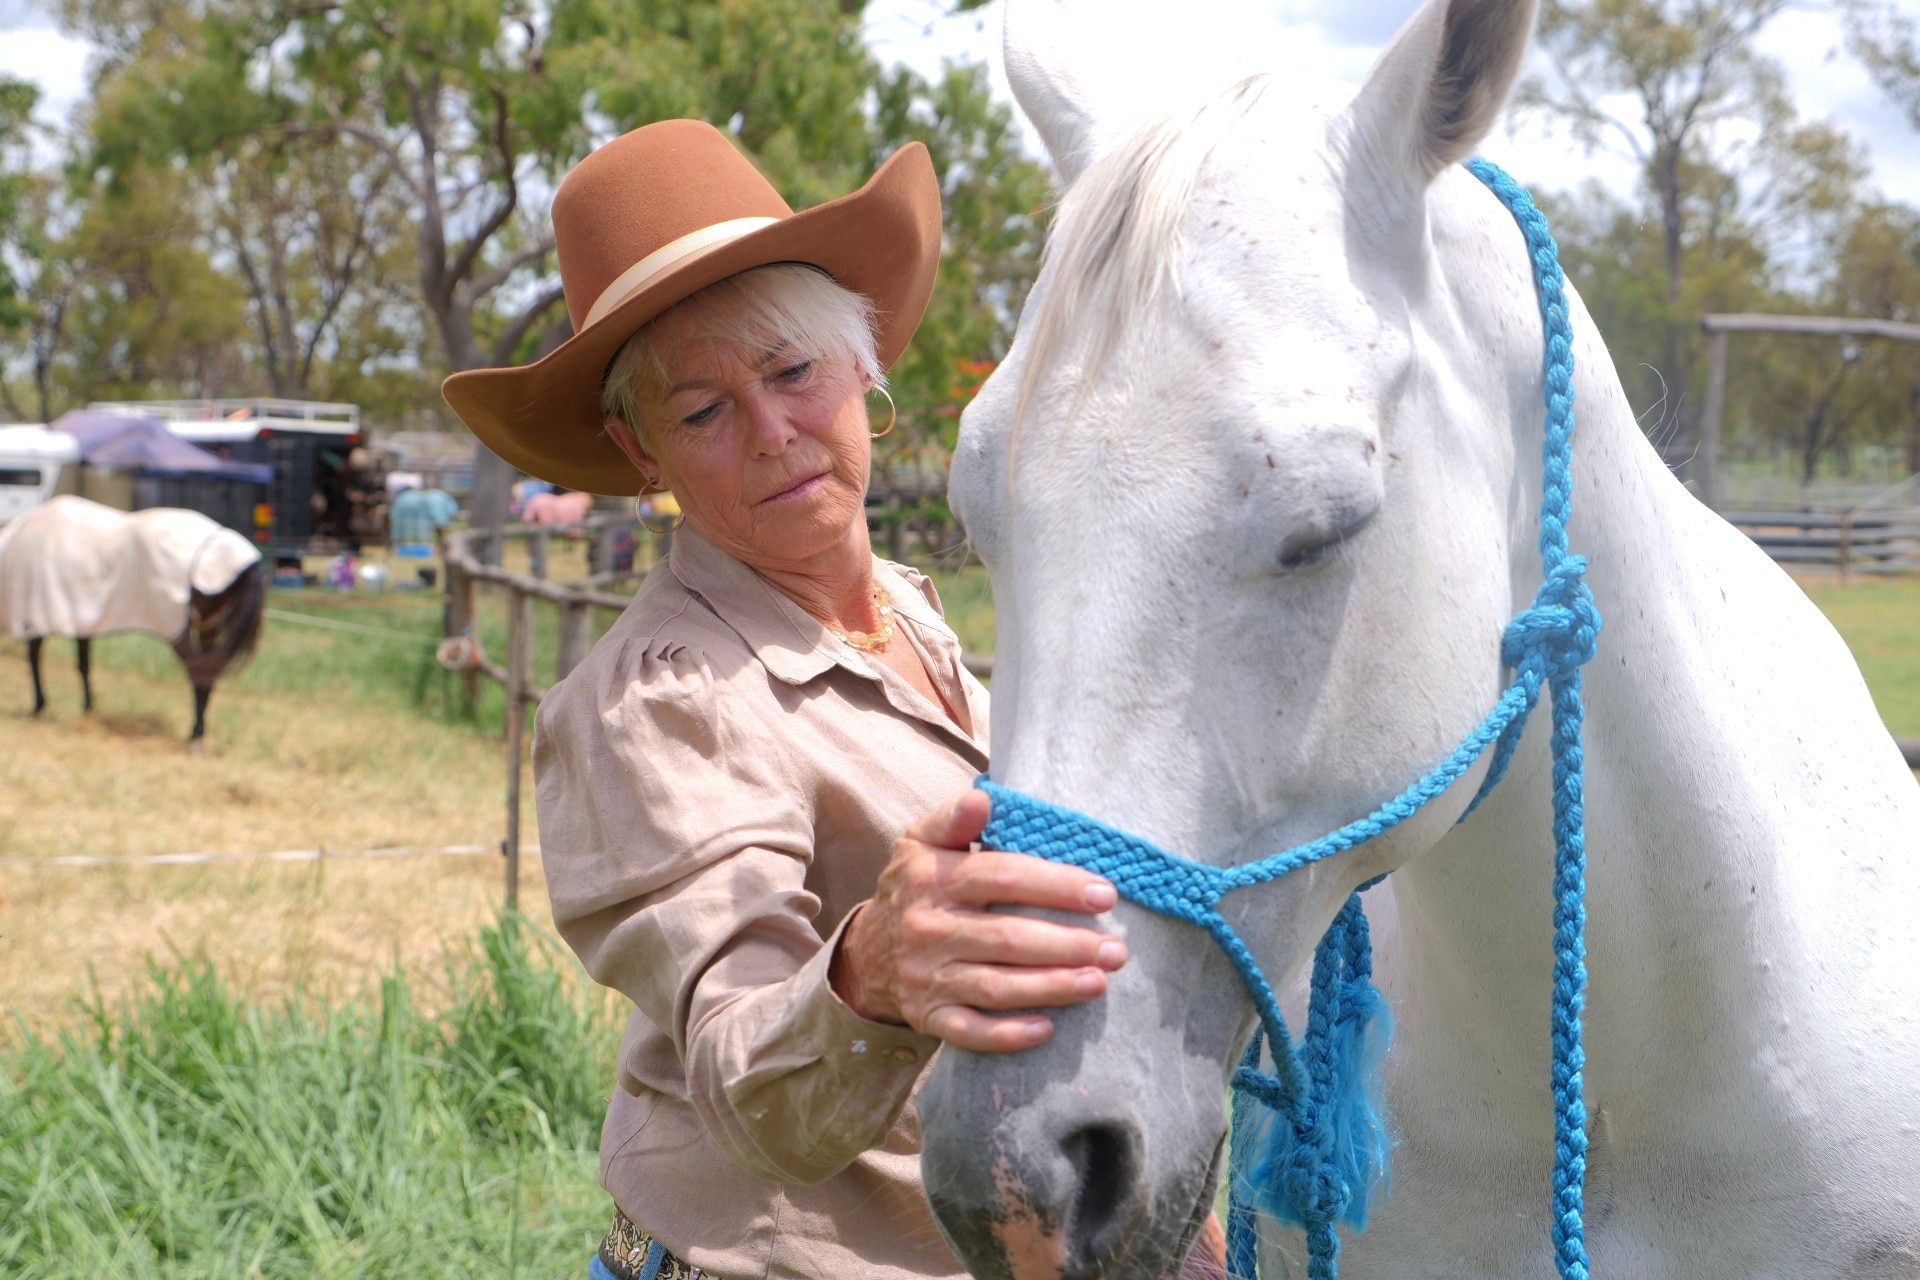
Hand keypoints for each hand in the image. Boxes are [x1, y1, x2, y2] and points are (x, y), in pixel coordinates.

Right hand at [831, 789, 1126, 1052]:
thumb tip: (983, 799)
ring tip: (1099, 982)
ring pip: (996, 988)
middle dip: (1068, 945)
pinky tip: (1047, 1029)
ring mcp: (928, 976)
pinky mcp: (929, 1016)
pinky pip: (971, 1031)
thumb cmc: (913, 889)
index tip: (1104, 895)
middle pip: (1008, 939)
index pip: (1003, 877)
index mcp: (933, 879)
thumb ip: (953, 819)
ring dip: (1052, 988)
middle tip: (1116, 950)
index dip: (1056, 886)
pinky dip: (1008, 1035)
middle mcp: (929, 928)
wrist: (865, 954)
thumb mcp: (920, 843)